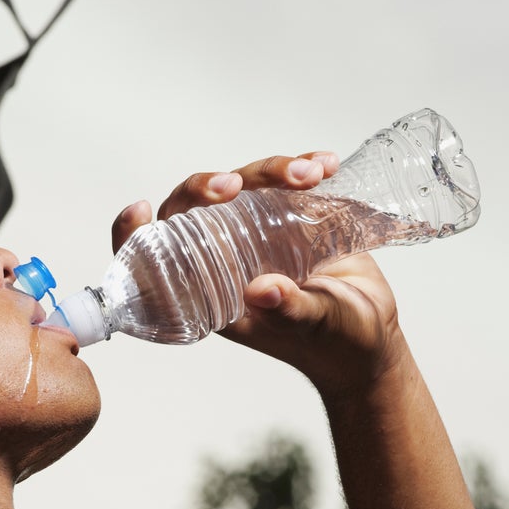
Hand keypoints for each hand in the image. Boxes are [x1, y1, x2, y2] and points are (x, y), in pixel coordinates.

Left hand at [111, 152, 405, 395]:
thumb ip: (288, 310)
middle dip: (207, 187)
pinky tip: (326, 165)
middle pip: (194, 208)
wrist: (373, 336)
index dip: (135, 233)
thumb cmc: (333, 344)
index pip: (157, 258)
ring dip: (270, 171)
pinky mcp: (294, 216)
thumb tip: (261, 290)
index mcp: (213, 290)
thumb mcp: (312, 327)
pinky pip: (287, 182)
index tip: (139, 209)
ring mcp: (260, 233)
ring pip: (243, 185)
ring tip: (310, 175)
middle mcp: (228, 257)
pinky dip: (304, 167)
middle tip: (235, 185)